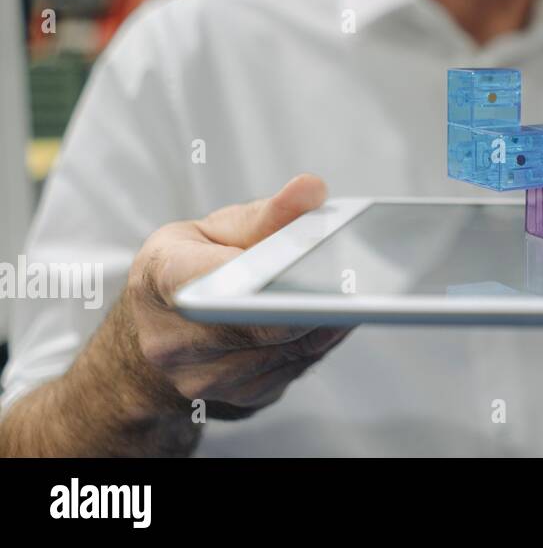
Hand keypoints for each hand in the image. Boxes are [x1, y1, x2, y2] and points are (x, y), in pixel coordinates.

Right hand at [123, 174, 353, 420]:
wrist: (142, 355)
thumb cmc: (183, 277)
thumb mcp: (208, 231)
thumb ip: (266, 213)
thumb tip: (311, 190)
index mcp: (164, 279)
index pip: (210, 276)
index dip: (257, 275)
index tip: (302, 266)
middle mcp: (176, 340)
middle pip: (263, 323)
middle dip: (310, 300)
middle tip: (351, 276)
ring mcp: (207, 379)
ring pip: (291, 348)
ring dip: (325, 321)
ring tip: (350, 290)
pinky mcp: (242, 401)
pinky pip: (296, 368)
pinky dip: (319, 341)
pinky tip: (332, 317)